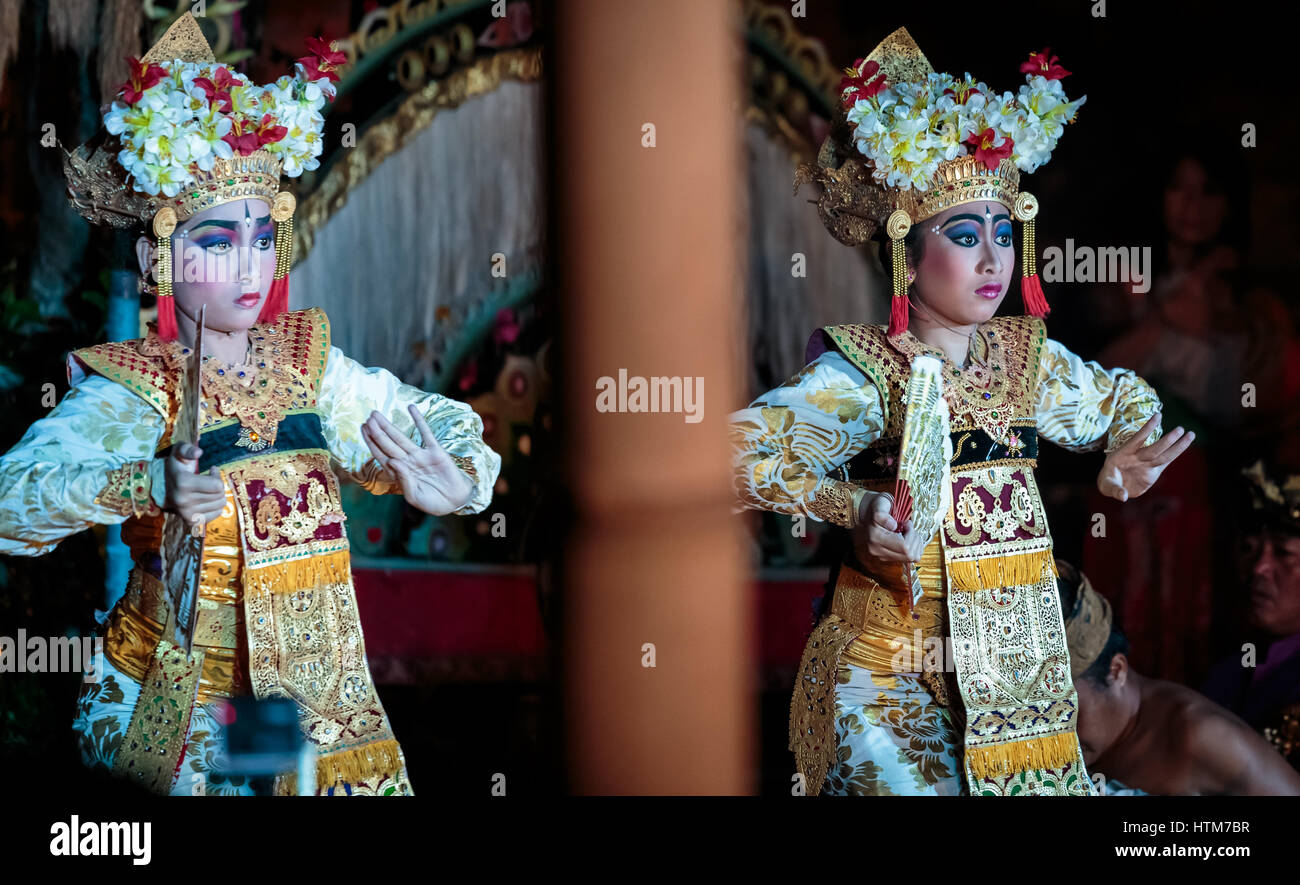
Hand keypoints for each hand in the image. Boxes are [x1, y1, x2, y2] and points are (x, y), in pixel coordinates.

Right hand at [163, 443, 225, 530]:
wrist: (165, 484)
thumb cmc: (178, 465)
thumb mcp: (180, 451)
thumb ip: (187, 449)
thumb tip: (198, 453)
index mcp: (183, 483)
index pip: (217, 485)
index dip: (217, 476)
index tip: (210, 471)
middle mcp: (183, 500)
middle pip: (220, 495)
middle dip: (218, 486)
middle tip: (209, 480)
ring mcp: (186, 513)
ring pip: (220, 505)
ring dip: (217, 496)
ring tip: (206, 489)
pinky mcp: (190, 521)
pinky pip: (216, 514)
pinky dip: (215, 506)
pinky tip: (205, 499)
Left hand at [360, 405, 474, 515]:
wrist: (455, 502)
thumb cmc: (433, 502)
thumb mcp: (414, 496)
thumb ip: (403, 479)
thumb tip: (393, 461)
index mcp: (400, 474)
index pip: (381, 455)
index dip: (371, 442)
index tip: (363, 429)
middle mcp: (407, 462)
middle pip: (388, 444)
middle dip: (377, 431)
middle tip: (368, 417)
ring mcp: (420, 456)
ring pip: (401, 438)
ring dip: (389, 426)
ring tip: (377, 414)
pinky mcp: (435, 451)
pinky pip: (426, 433)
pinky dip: (419, 420)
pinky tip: (411, 408)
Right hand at [850, 491, 926, 563]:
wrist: (869, 513)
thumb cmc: (878, 507)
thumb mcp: (880, 505)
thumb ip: (883, 515)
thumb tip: (892, 526)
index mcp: (875, 538)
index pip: (904, 546)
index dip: (911, 534)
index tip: (907, 523)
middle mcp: (877, 550)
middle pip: (909, 555)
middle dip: (914, 540)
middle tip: (909, 528)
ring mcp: (882, 556)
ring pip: (911, 558)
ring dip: (915, 544)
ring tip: (908, 533)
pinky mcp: (888, 558)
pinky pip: (910, 559)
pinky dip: (914, 549)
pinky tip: (908, 539)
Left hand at [1096, 413, 1193, 501]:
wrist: (1113, 486)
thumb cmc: (1109, 482)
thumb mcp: (1107, 486)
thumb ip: (1115, 490)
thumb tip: (1122, 496)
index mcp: (1122, 455)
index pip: (1136, 440)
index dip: (1146, 429)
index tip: (1157, 417)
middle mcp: (1136, 457)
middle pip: (1153, 449)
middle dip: (1166, 441)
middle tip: (1180, 429)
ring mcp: (1145, 463)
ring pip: (1162, 454)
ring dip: (1176, 446)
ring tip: (1190, 434)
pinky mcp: (1152, 471)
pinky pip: (1165, 461)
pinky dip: (1174, 453)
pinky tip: (1185, 442)